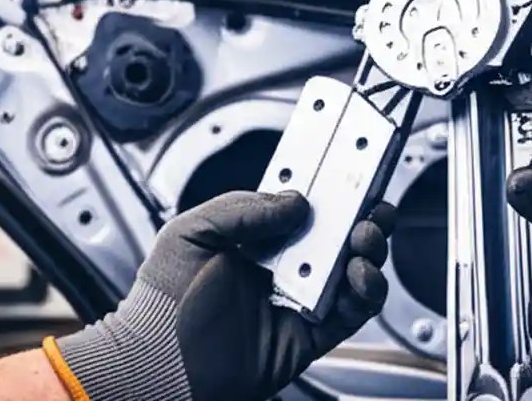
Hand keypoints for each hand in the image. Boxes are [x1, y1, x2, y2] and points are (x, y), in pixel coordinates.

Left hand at [57, 190, 393, 400]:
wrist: (161, 363)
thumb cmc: (161, 304)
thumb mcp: (190, 232)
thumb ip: (241, 208)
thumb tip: (293, 201)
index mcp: (252, 237)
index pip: (299, 205)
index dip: (328, 188)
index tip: (350, 168)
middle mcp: (279, 266)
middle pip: (336, 235)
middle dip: (362, 215)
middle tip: (370, 205)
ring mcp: (297, 299)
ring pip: (351, 269)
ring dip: (368, 249)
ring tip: (364, 238)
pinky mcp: (310, 335)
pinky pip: (352, 311)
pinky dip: (366, 292)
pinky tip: (360, 275)